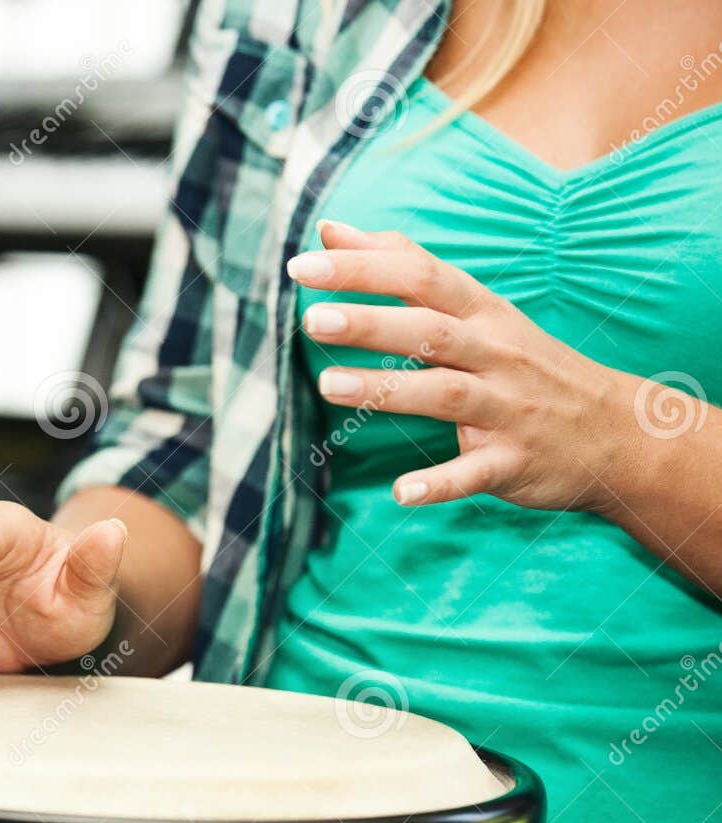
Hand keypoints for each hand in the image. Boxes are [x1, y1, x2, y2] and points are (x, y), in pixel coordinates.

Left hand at [288, 220, 661, 512]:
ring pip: (445, 393)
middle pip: (430, 330)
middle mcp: (495, 353)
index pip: (421, 276)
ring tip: (328, 385)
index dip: (364, 268)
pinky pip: (473, 473)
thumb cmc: (524, 362)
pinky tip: (401, 493)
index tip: (302, 266)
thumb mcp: (475, 307)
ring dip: (388, 390)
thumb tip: (330, 230)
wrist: (619, 433)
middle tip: (314, 319)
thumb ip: (402, 268)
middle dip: (373, 322)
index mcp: (482, 312)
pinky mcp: (513, 461)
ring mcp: (507, 408)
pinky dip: (439, 484)